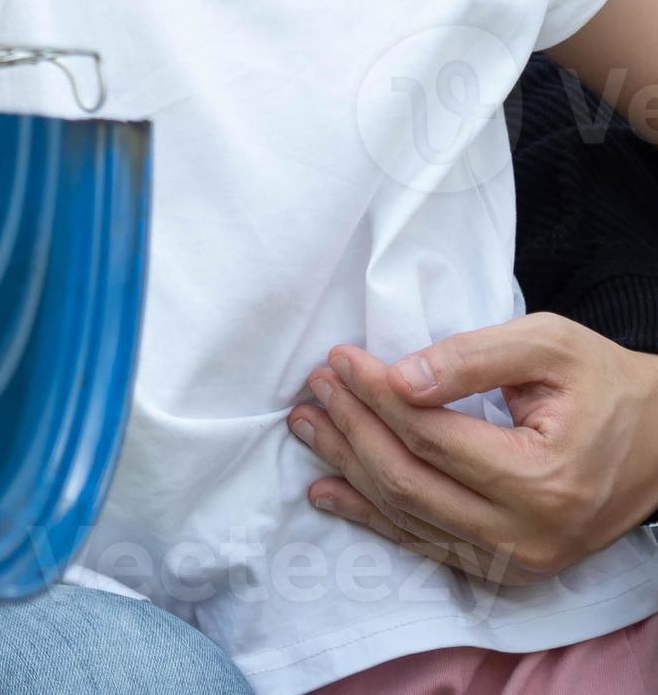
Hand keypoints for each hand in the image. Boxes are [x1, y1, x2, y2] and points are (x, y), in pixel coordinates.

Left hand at [287, 313, 657, 583]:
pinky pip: (427, 544)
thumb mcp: (547, 346)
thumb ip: (471, 357)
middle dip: (352, 429)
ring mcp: (519, 560)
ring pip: (408, 515)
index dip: (375, 395)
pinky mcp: (510, 569)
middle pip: (409, 480)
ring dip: (349, 470)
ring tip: (308, 427)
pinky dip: (373, 517)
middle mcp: (529, 533)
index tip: (340, 358)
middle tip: (315, 386)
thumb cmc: (605, 384)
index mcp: (543, 478)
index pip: (430, 435)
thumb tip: (399, 378)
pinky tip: (329, 492)